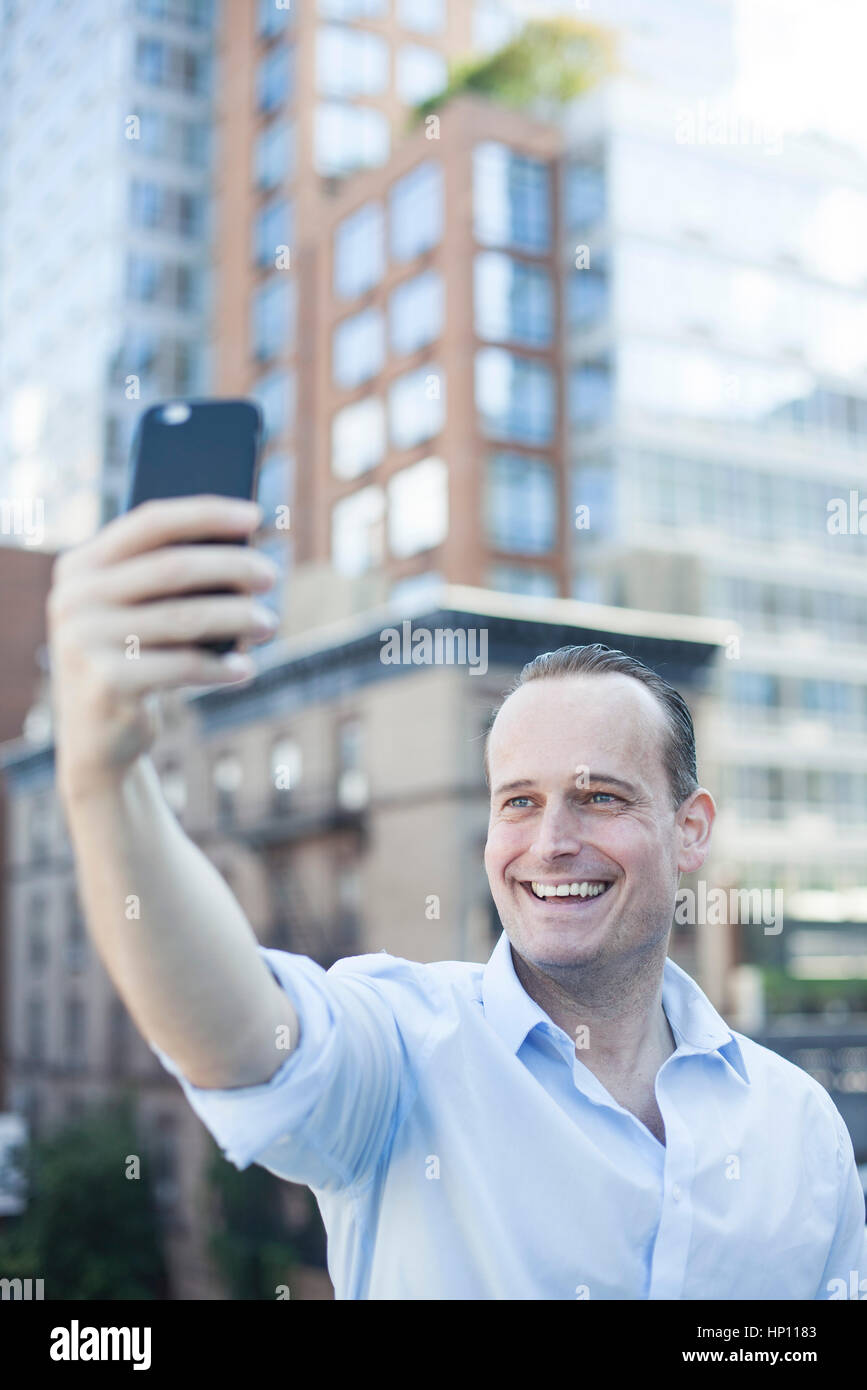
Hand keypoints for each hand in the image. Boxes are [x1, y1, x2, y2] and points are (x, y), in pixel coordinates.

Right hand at [47, 495, 278, 802]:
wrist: (96, 737)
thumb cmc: (132, 659)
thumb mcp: (137, 613)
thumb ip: (168, 578)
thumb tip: (242, 550)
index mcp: (79, 566)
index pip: (150, 522)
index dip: (206, 514)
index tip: (255, 515)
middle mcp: (73, 598)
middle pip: (173, 567)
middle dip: (232, 567)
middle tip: (271, 576)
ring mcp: (84, 641)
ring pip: (184, 617)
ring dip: (237, 618)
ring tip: (269, 624)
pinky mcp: (105, 684)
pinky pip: (182, 666)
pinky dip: (221, 668)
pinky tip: (246, 669)